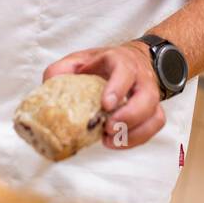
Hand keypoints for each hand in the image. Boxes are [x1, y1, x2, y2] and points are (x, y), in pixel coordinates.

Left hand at [42, 41, 164, 148]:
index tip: (106, 105)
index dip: (118, 88)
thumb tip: (48, 87)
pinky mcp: (153, 110)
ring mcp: (150, 94)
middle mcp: (140, 78)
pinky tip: (117, 142)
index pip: (124, 71)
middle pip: (147, 97)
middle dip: (130, 117)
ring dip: (134, 133)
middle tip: (108, 128)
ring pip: (155, 115)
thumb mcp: (79, 60)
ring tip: (109, 140)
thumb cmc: (102, 63)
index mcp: (120, 61)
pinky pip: (154, 126)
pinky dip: (137, 139)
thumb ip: (62, 71)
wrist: (132, 60)